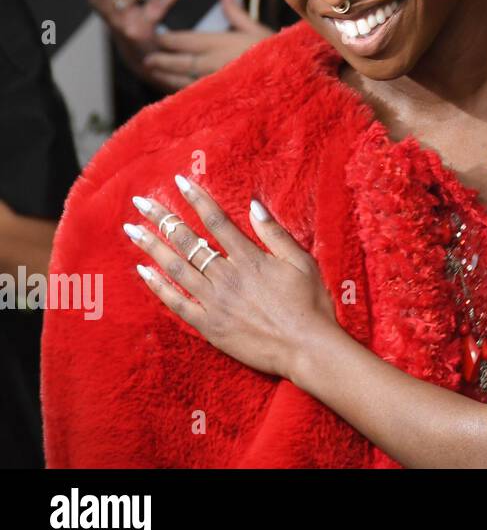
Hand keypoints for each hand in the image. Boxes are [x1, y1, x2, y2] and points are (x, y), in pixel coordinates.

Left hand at [124, 175, 335, 380]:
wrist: (305, 347)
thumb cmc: (310, 304)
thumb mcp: (302, 262)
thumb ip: (275, 234)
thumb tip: (254, 206)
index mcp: (249, 258)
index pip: (216, 221)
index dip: (197, 199)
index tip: (179, 182)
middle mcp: (226, 276)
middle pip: (188, 241)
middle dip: (163, 219)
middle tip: (141, 202)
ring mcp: (214, 301)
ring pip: (176, 268)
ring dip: (152, 247)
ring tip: (132, 230)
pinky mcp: (208, 325)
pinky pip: (176, 303)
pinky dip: (158, 287)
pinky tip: (143, 272)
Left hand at [141, 0, 272, 89]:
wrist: (291, 82)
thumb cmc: (278, 53)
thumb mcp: (258, 29)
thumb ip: (236, 13)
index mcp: (223, 43)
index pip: (188, 40)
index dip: (170, 39)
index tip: (159, 38)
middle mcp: (214, 63)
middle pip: (181, 61)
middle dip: (162, 60)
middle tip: (147, 59)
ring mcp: (216, 83)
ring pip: (183, 80)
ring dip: (166, 76)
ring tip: (154, 74)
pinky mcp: (220, 98)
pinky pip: (195, 95)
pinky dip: (181, 92)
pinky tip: (174, 90)